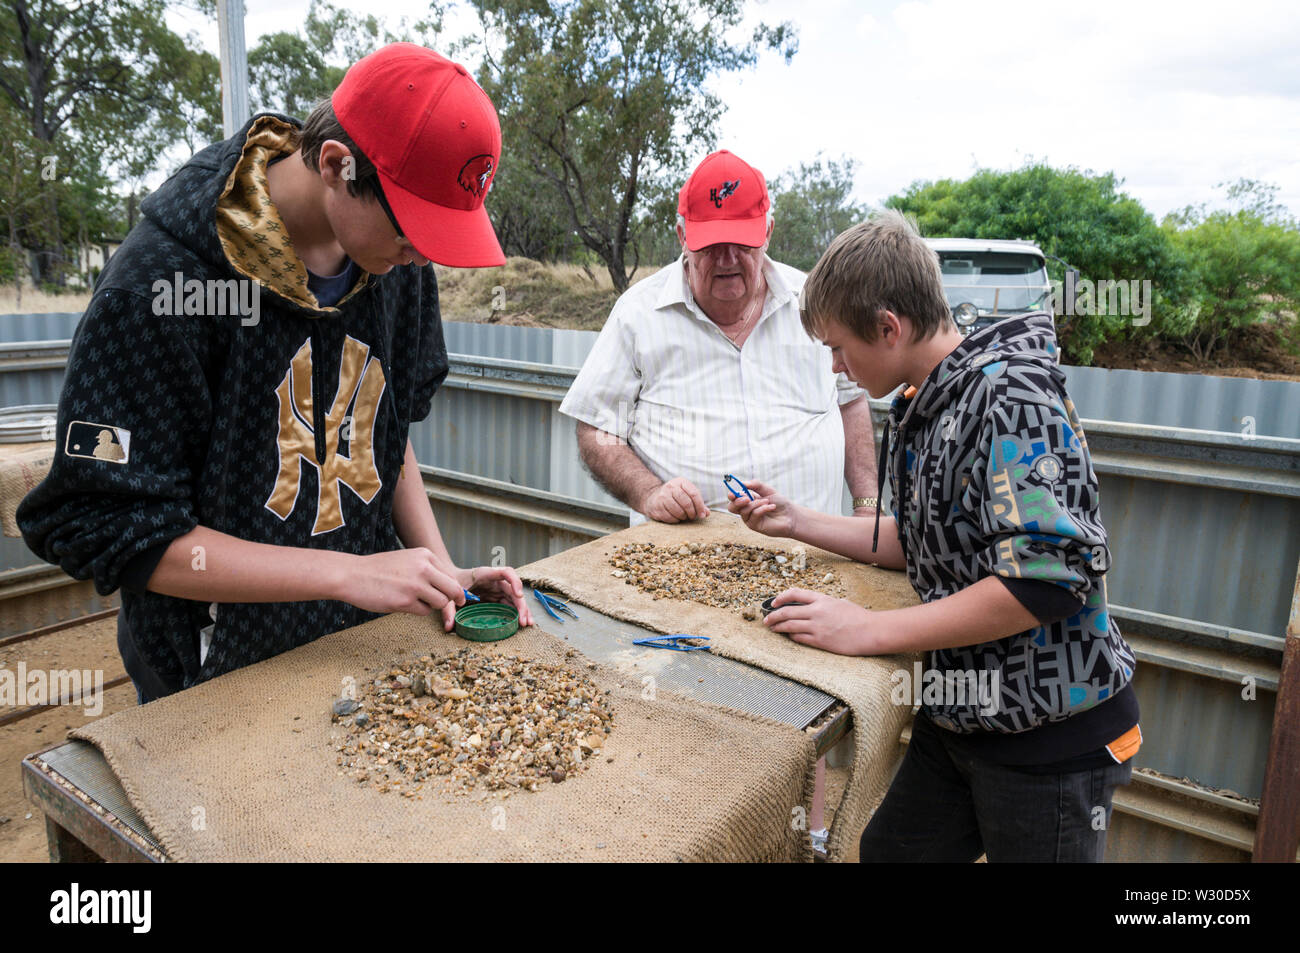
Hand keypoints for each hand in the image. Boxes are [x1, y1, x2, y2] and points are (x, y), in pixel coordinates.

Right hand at [338, 548, 466, 627]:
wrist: (352, 575)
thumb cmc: (378, 569)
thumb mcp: (407, 560)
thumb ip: (427, 570)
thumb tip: (450, 588)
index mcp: (425, 555)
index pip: (450, 576)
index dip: (455, 589)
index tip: (458, 598)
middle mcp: (424, 568)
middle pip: (452, 590)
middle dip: (454, 600)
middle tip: (454, 606)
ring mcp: (416, 585)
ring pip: (441, 602)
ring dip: (432, 606)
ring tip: (414, 601)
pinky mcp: (406, 601)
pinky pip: (424, 612)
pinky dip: (417, 611)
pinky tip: (402, 603)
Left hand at [455, 565, 534, 629]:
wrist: (449, 581)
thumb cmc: (451, 582)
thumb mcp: (450, 594)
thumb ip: (448, 609)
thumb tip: (449, 627)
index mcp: (485, 574)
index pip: (506, 572)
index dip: (515, 582)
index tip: (519, 594)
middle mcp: (495, 581)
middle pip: (514, 590)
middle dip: (521, 605)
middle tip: (524, 620)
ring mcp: (497, 589)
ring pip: (515, 598)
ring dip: (522, 610)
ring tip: (526, 624)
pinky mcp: (496, 598)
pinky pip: (509, 605)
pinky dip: (516, 613)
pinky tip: (521, 623)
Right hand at [640, 477, 709, 522]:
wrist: (652, 498)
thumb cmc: (674, 497)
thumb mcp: (686, 494)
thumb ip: (698, 503)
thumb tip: (707, 513)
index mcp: (680, 482)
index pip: (694, 493)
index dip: (700, 506)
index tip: (702, 514)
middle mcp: (670, 487)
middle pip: (686, 503)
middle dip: (692, 513)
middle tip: (692, 517)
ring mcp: (662, 497)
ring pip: (678, 511)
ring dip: (684, 517)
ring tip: (684, 516)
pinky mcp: (656, 507)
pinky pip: (670, 517)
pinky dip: (675, 520)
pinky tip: (676, 518)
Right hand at [727, 479, 796, 537]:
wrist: (791, 515)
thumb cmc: (780, 503)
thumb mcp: (768, 490)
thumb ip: (755, 484)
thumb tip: (742, 483)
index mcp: (747, 500)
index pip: (733, 498)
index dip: (731, 495)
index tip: (733, 493)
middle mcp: (746, 510)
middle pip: (732, 507)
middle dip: (737, 501)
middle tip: (747, 498)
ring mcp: (750, 519)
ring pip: (744, 510)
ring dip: (757, 504)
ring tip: (768, 502)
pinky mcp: (755, 526)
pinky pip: (754, 515)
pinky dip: (763, 509)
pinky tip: (772, 507)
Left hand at [763, 588, 881, 655]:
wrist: (871, 631)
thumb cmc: (858, 617)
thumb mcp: (839, 603)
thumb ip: (823, 604)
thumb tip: (811, 606)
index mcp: (822, 599)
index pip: (795, 594)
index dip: (781, 597)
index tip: (774, 602)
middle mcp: (817, 612)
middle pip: (787, 611)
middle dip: (773, 616)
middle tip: (766, 619)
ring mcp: (817, 627)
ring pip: (790, 625)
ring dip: (778, 627)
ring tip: (772, 628)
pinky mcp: (820, 641)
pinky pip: (799, 638)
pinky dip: (791, 636)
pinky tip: (788, 636)